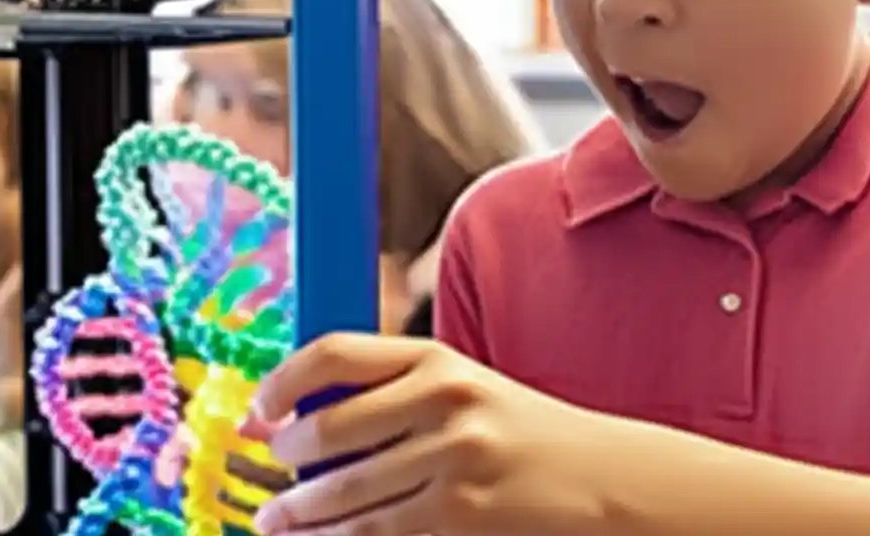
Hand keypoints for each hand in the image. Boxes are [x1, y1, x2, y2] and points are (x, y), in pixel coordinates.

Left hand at [248, 334, 613, 535]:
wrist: (607, 480)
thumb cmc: (521, 434)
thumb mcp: (465, 391)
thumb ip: (394, 393)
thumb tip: (300, 421)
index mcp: (437, 358)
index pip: (334, 352)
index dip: (283, 381)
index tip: (261, 408)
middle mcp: (444, 400)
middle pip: (327, 430)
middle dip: (285, 460)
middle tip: (273, 474)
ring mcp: (454, 461)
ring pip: (344, 495)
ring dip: (298, 515)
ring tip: (278, 521)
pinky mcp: (461, 518)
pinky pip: (377, 535)